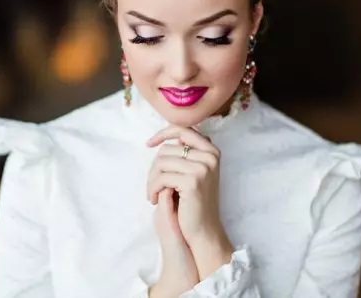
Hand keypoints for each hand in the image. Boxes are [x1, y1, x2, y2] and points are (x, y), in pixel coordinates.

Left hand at [147, 126, 233, 278]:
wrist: (204, 231)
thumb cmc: (194, 202)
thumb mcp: (193, 173)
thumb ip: (185, 153)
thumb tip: (164, 136)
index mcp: (211, 150)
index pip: (182, 129)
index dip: (162, 134)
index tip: (149, 143)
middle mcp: (210, 156)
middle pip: (167, 149)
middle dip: (154, 168)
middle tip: (152, 186)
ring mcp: (203, 168)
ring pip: (161, 162)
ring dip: (151, 180)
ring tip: (153, 194)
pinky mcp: (192, 182)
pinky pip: (161, 178)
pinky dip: (153, 189)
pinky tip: (154, 200)